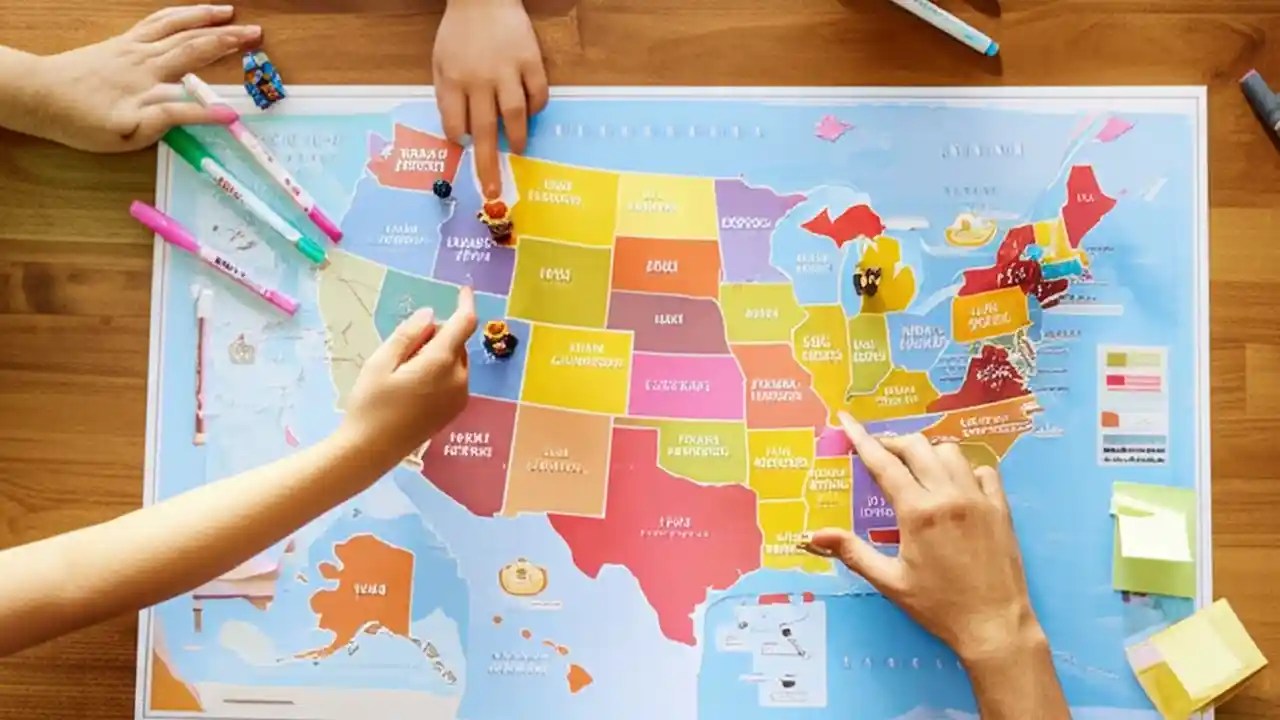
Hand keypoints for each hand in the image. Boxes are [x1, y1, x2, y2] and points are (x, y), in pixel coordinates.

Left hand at [24, 5, 259, 151]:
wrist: (40, 93)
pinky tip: (192, 13)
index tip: (239, 115)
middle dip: (228, 39)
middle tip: (256, 34)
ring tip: (230, 13)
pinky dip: (180, 14)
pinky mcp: (124, 40)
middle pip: (193, 46)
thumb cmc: (82, 121)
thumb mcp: (126, 134)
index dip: (215, 109)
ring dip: (206, 17)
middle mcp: (146, 63)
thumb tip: (204, 115)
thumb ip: (168, 122)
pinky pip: (158, 21)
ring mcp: (134, 47)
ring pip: (177, 26)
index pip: (192, 98)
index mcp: (149, 91)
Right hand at [340, 288, 477, 465]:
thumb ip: (408, 335)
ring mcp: (460, 397)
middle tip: (402, 351)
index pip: (463, 324)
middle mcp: (458, 379)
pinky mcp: (455, 410)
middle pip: (456, 343)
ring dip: (438, 355)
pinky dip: (440, 372)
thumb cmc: (371, 404)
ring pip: (455, 361)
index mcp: (441, 363)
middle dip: (437, 336)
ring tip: (403, 373)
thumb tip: (430, 315)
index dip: (465, 303)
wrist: (371, 451)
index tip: (463, 289)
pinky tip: (413, 387)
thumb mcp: (381, 362)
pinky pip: (454, 378)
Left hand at [433, 0, 548, 197]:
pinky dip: (535, 107)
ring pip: (514, 114)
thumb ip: (447, 95)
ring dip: (516, 137)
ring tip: (517, 150)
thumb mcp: (440, 61)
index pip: (454, 123)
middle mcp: (479, 79)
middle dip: (488, 163)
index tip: (466, 142)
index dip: (459, 137)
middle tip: (493, 188)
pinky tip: (530, 113)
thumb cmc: (459, 33)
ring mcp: (507, 69)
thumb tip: (459, 131)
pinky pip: (537, 92)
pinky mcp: (530, 60)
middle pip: (484, 130)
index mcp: (453, 79)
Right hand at [805, 411, 1043, 663]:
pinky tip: (956, 484)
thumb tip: (814, 536)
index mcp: (918, 512)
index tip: (847, 420)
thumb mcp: (889, 582)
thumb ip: (852, 552)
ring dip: (928, 452)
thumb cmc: (939, 607)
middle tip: (879, 452)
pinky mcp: (1000, 508)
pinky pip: (983, 471)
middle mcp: (949, 496)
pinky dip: (965, 469)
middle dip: (893, 442)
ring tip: (916, 467)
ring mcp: (978, 499)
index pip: (883, 463)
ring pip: (950, 452)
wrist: (994, 625)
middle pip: (916, 447)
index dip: (862, 439)